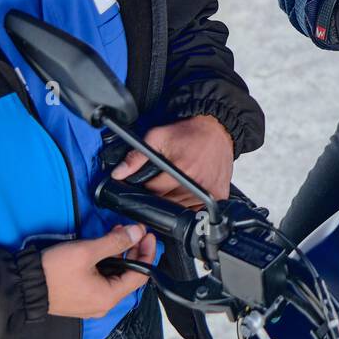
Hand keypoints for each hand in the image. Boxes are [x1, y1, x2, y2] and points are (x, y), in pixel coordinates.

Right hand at [43, 225, 154, 318]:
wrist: (21, 287)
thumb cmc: (52, 271)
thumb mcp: (86, 251)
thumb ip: (115, 242)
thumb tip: (138, 233)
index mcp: (109, 297)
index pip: (141, 275)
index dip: (147, 253)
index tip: (147, 234)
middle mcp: (103, 304)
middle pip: (129, 276)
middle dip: (133, 251)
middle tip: (132, 231)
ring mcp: (91, 303)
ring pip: (115, 277)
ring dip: (119, 255)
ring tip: (116, 234)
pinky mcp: (81, 298)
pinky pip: (101, 281)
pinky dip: (106, 263)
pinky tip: (102, 248)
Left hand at [111, 114, 233, 208]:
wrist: (217, 129)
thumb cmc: (189, 133)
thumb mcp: (158, 137)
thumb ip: (136, 156)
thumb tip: (119, 173)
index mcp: (180, 168)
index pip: (153, 191)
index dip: (148, 186)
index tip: (151, 178)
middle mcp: (196, 182)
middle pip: (166, 202)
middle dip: (160, 194)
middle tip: (165, 178)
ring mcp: (209, 190)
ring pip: (181, 207)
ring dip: (175, 199)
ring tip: (178, 182)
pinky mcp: (220, 194)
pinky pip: (198, 209)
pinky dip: (191, 204)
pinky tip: (190, 190)